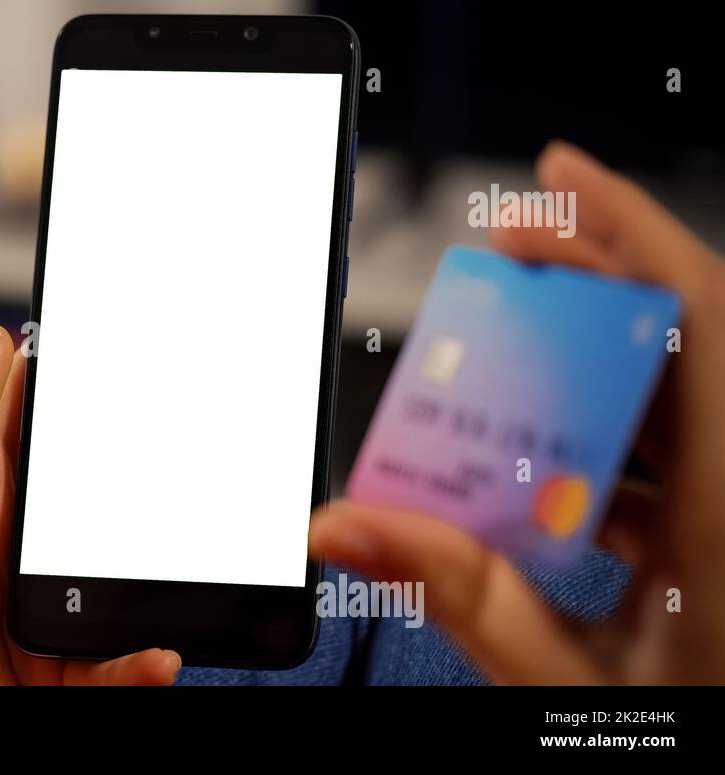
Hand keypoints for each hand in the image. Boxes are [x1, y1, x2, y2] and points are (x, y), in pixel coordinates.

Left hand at [0, 324, 180, 684]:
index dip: (59, 387)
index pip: (17, 422)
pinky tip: (156, 653)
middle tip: (167, 464)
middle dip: (125, 478)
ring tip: (171, 564)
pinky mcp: (54, 672)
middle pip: (77, 494)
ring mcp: (30, 611)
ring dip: (142, 572)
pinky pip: (116, 659)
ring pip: (108, 575)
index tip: (108, 355)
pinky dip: (142, 657)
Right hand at [311, 141, 724, 683]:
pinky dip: (591, 454)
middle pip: (668, 348)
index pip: (699, 318)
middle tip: (486, 286)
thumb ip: (462, 603)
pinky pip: (661, 467)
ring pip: (661, 406)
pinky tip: (533, 482)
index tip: (553, 179)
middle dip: (574, 300)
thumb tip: (350, 525)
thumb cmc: (706, 731)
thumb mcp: (571, 686)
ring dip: (572, 386)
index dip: (628, 228)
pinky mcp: (722, 549)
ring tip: (487, 389)